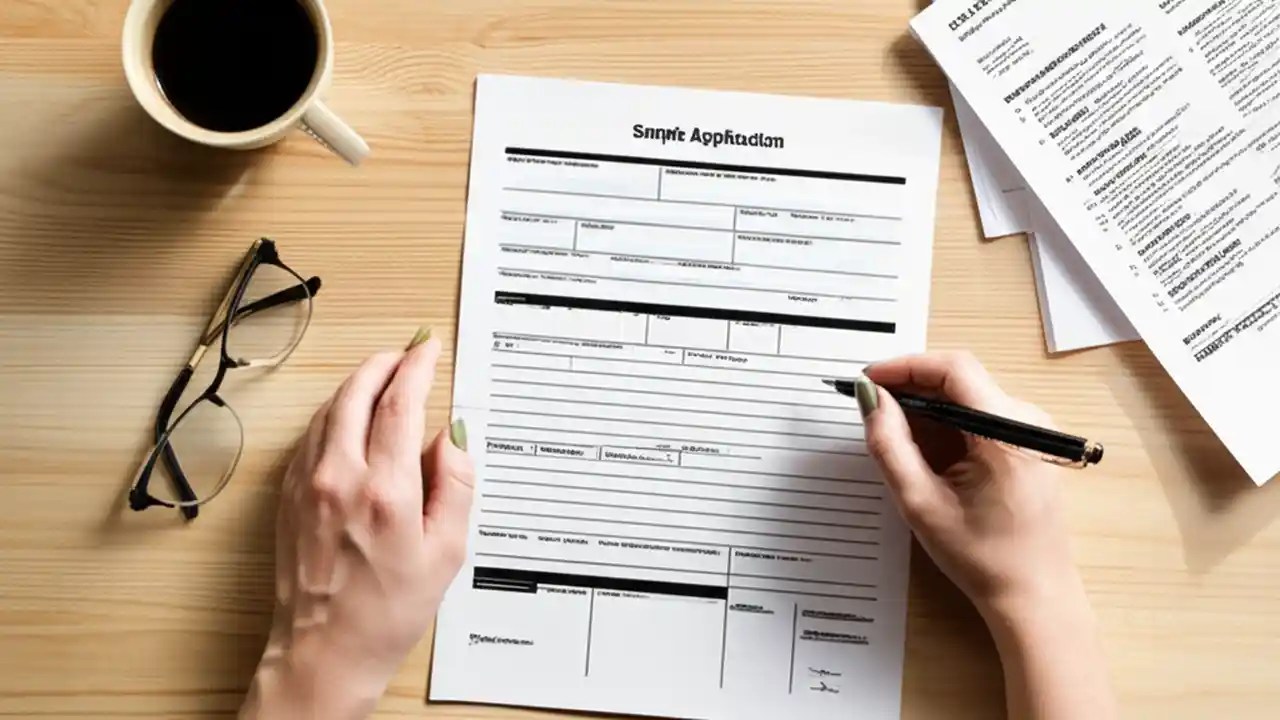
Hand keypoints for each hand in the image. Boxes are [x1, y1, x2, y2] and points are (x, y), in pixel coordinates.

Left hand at [240, 333, 474, 719]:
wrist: (324, 650)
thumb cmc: (385, 612)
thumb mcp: (446, 552)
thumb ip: (454, 485)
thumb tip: (450, 438)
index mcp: (384, 491)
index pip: (400, 403)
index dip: (417, 366)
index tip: (428, 350)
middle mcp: (338, 479)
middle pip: (357, 392)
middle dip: (384, 363)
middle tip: (406, 353)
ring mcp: (306, 484)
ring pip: (329, 409)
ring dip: (357, 384)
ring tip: (382, 378)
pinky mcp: (287, 495)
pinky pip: (311, 435)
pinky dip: (334, 413)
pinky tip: (350, 418)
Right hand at [860, 353, 1115, 718]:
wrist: (1033, 595)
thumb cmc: (983, 558)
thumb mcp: (921, 503)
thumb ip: (890, 445)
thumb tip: (870, 399)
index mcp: (1008, 432)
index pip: (954, 368)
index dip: (905, 365)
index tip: (869, 380)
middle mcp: (1028, 422)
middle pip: (961, 378)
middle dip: (911, 387)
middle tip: (872, 408)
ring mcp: (1032, 431)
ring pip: (968, 396)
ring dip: (927, 407)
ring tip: (895, 436)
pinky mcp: (1029, 443)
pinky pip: (981, 415)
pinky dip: (947, 424)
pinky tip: (925, 452)